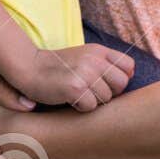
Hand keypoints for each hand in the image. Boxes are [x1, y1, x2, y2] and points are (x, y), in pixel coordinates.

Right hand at [18, 44, 134, 110]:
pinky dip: (81, 108)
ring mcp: (85, 73)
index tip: (105, 84)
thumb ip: (105, 63)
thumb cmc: (58, 67)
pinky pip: (91, 106)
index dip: (120, 79)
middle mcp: (95, 59)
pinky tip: (69, 100)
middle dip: (109, 93)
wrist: (29, 68)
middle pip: (121, 85)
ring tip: (77, 94)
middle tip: (90, 93)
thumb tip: (130, 75)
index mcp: (99, 51)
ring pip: (106, 98)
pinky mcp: (75, 87)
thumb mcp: (85, 57)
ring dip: (92, 101)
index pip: (128, 67)